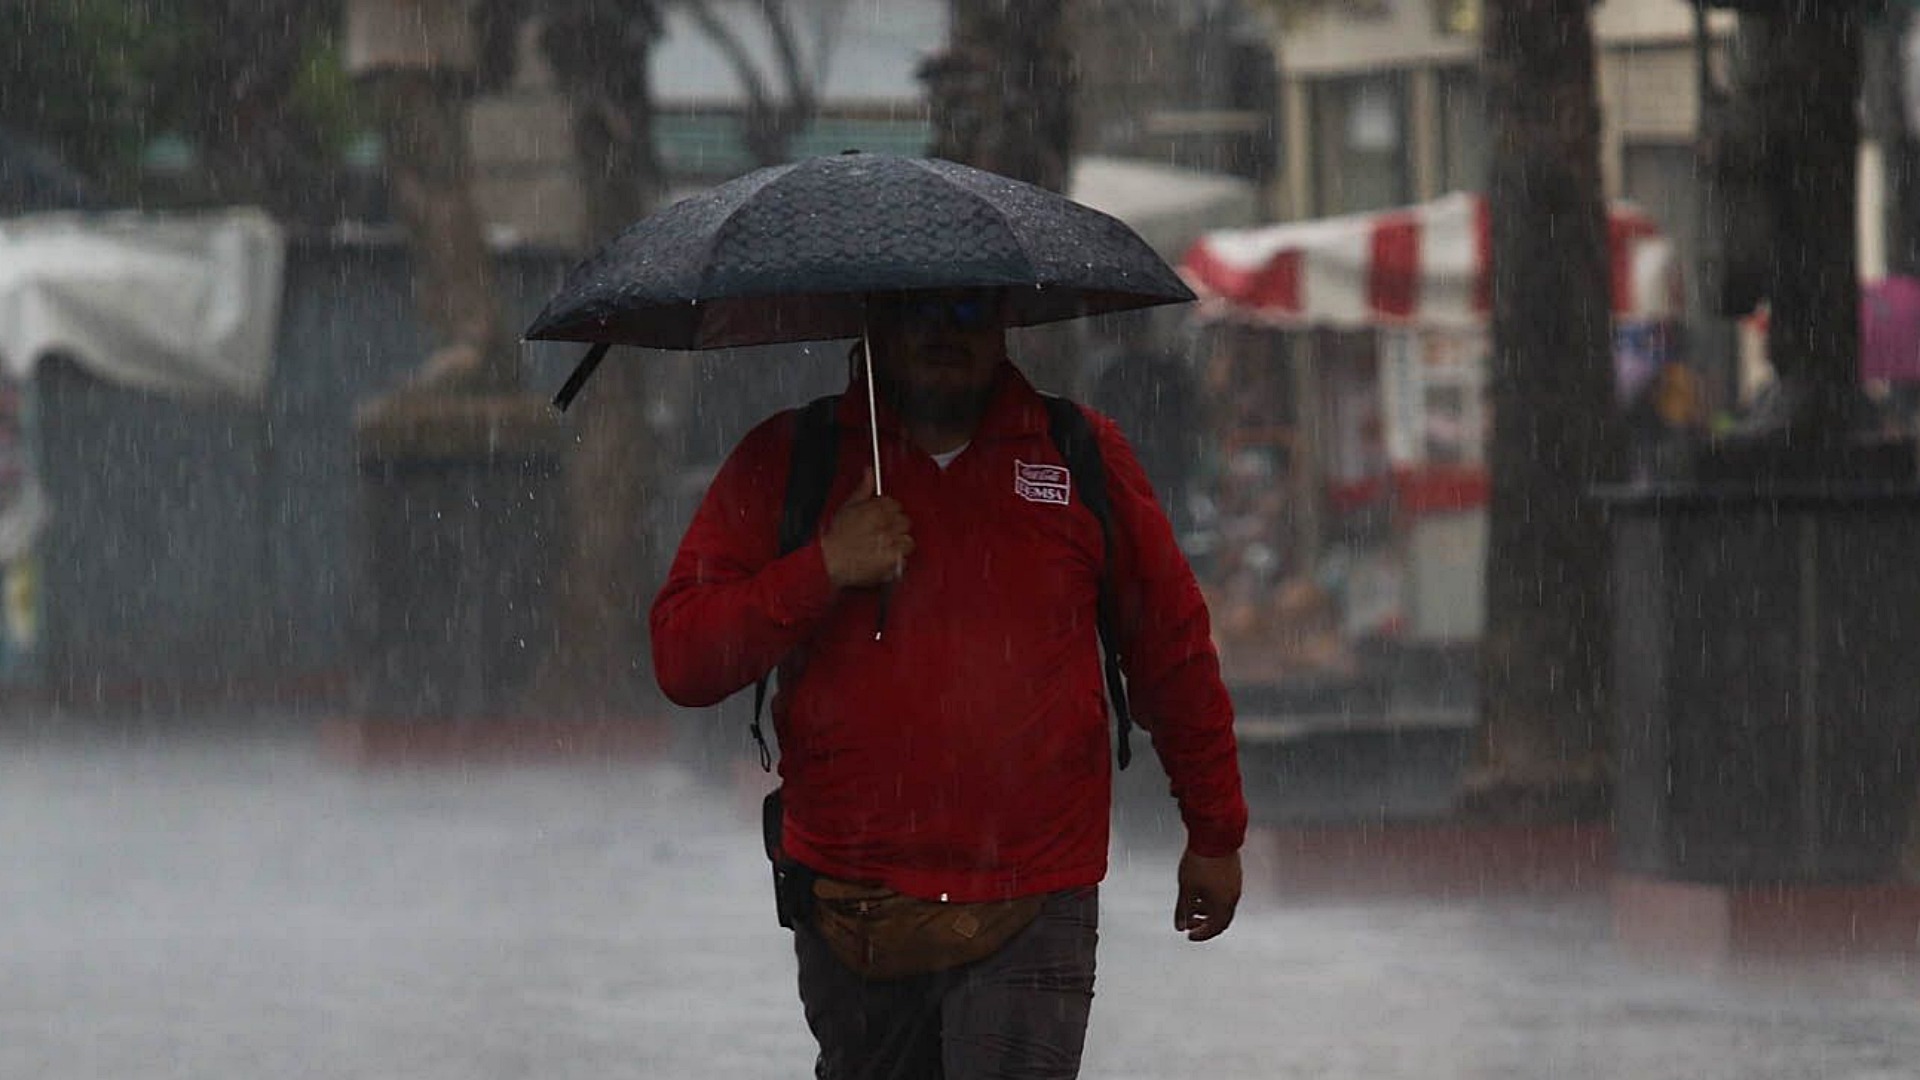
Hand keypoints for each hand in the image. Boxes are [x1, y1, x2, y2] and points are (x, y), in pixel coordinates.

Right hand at [820, 468, 913, 588]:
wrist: (830, 559)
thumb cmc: (836, 535)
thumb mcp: (848, 506)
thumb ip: (863, 488)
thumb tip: (869, 471)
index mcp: (878, 508)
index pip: (896, 505)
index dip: (888, 513)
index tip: (881, 520)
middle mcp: (888, 524)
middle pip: (905, 522)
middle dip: (895, 528)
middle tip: (882, 535)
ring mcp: (891, 542)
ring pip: (908, 541)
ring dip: (899, 545)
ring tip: (884, 549)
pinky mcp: (892, 560)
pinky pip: (904, 560)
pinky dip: (896, 562)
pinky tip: (883, 560)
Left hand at [1174, 848, 1240, 942]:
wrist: (1215, 834)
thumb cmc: (1201, 861)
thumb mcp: (1186, 889)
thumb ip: (1183, 910)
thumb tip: (1180, 926)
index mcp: (1223, 904)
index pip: (1214, 928)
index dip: (1201, 934)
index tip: (1189, 935)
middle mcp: (1233, 896)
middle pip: (1221, 919)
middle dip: (1205, 924)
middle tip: (1191, 924)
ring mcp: (1235, 883)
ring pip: (1223, 905)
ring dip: (1208, 910)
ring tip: (1193, 907)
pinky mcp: (1234, 872)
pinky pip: (1225, 892)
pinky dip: (1213, 897)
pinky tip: (1201, 891)